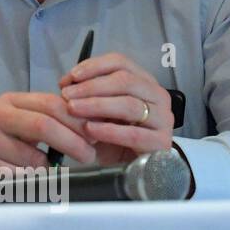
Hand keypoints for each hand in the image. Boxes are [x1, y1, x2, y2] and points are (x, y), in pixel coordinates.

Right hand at [0, 92, 96, 203]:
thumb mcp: (13, 126)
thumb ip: (45, 122)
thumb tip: (90, 130)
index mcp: (8, 102)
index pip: (52, 103)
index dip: (79, 120)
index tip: (96, 136)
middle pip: (46, 124)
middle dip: (75, 143)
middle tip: (89, 157)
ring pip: (36, 159)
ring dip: (49, 173)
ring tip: (44, 178)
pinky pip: (20, 179)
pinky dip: (31, 186)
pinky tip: (24, 186)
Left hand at [59, 51, 173, 163]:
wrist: (135, 167)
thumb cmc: (114, 133)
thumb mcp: (99, 110)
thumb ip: (86, 94)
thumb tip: (65, 83)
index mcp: (143, 81)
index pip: (121, 62)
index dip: (94, 66)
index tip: (70, 77)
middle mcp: (157, 96)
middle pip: (125, 81)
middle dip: (91, 86)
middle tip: (66, 95)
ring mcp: (163, 119)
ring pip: (129, 104)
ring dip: (97, 105)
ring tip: (73, 109)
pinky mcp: (162, 143)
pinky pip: (134, 134)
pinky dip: (109, 130)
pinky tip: (90, 130)